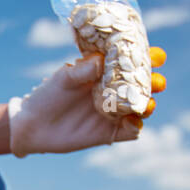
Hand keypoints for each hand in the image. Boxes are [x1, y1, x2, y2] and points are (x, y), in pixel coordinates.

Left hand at [8, 46, 166, 157]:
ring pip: (140, 108)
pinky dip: (135, 126)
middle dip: (154, 83)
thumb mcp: (64, 78)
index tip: (156, 56)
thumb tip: (100, 60)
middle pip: (143, 86)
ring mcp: (114, 113)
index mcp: (106, 73)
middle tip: (156, 82)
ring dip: (147, 105)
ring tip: (146, 103)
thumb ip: (83, 70)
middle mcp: (115, 92)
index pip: (132, 63)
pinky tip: (133, 122)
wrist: (33, 126)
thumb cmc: (48, 95)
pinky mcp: (110, 133)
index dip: (148, 59)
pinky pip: (131, 131)